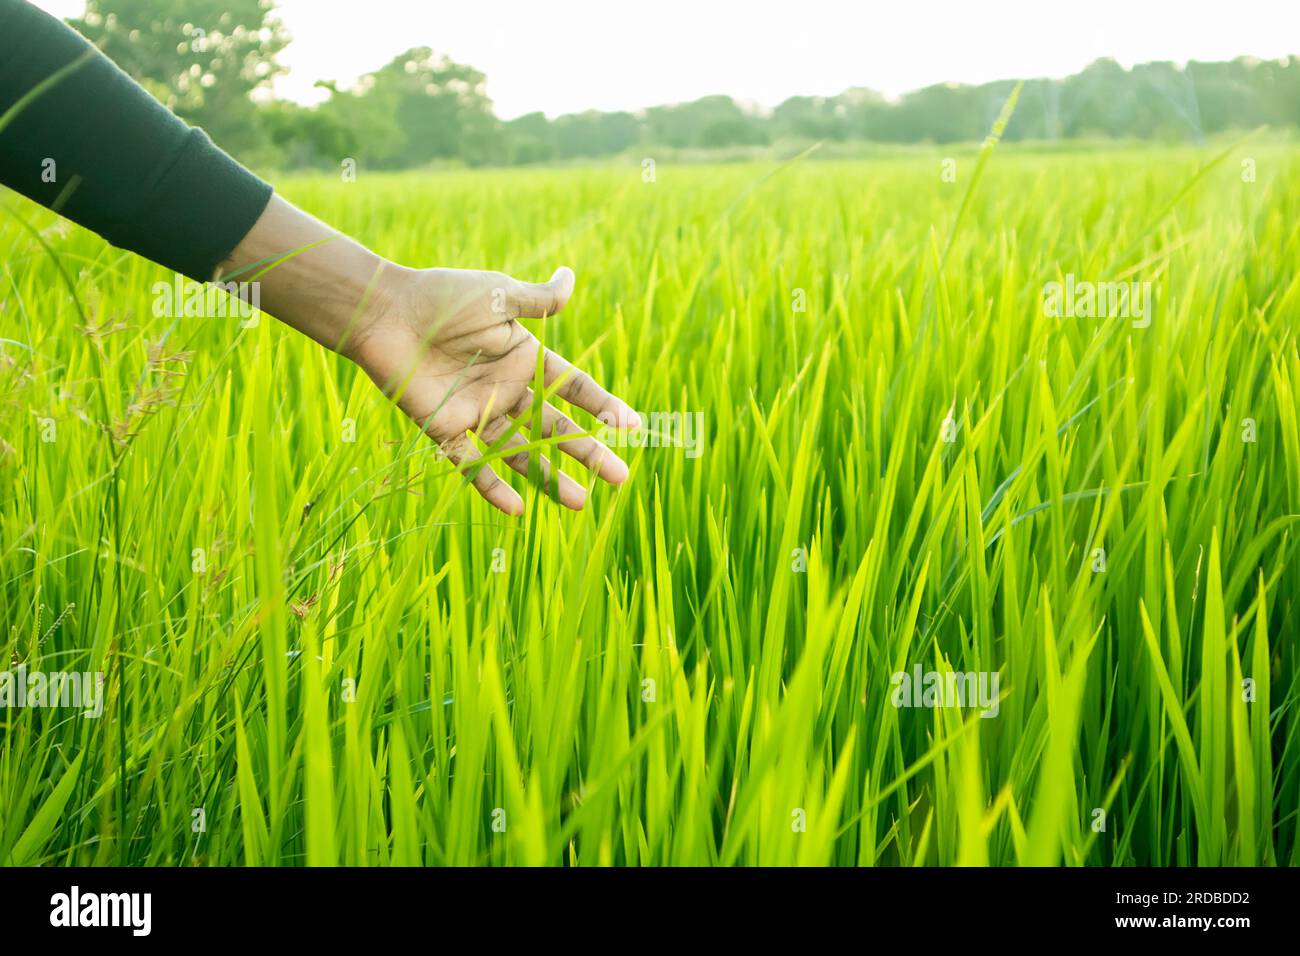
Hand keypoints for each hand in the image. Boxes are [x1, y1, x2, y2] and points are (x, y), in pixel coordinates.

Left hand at [349, 265, 640, 514]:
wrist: (386, 313)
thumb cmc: (443, 298)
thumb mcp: (499, 296)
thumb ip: (539, 299)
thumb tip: (572, 276)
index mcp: (525, 359)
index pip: (575, 389)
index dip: (604, 407)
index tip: (632, 428)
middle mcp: (507, 390)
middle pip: (557, 429)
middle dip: (589, 453)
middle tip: (620, 478)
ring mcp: (478, 413)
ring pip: (522, 453)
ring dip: (550, 478)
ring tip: (579, 504)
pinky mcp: (446, 430)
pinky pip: (473, 463)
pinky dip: (492, 487)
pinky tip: (517, 510)